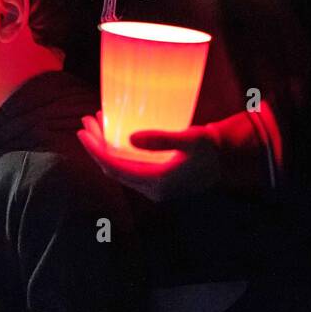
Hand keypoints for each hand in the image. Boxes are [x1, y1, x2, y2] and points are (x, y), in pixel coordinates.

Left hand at [76, 105, 280, 201]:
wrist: (227, 162)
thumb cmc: (211, 149)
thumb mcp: (190, 140)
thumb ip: (161, 139)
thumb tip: (130, 137)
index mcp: (157, 182)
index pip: (115, 167)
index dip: (96, 150)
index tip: (83, 132)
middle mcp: (151, 190)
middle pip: (112, 169)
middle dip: (97, 146)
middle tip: (87, 122)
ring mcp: (153, 188)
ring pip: (119, 169)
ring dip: (105, 148)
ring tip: (97, 123)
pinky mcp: (156, 182)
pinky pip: (128, 169)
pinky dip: (117, 152)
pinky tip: (115, 135)